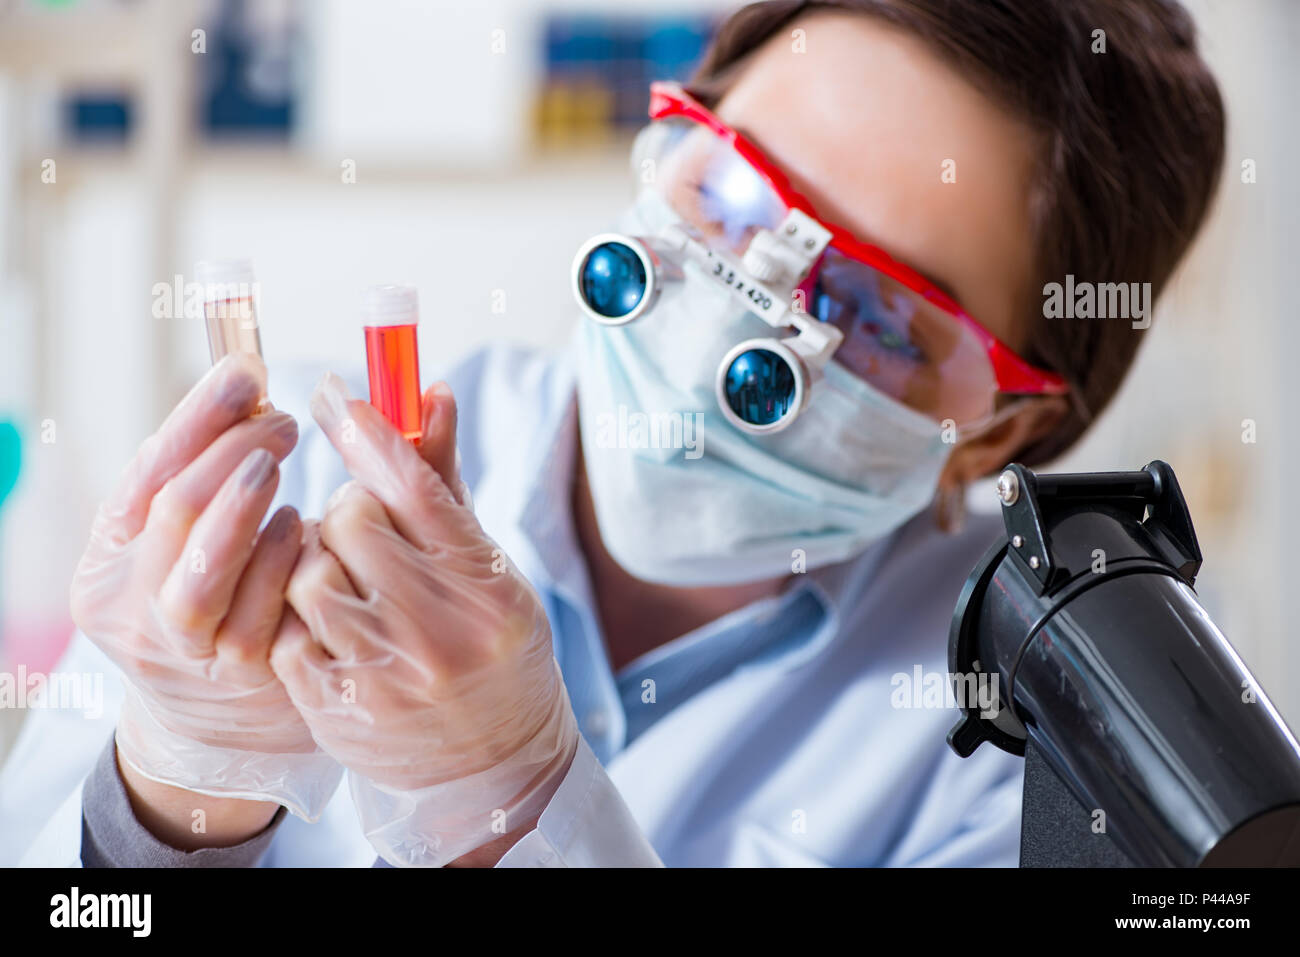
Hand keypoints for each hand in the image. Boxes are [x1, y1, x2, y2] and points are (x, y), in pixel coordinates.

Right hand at [70, 354, 341, 821]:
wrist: (223, 720)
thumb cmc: (216, 599)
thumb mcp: (191, 536)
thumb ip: (212, 467)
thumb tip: (252, 380)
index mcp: (110, 553)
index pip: (148, 471)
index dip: (199, 415)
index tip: (247, 369)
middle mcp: (129, 603)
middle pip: (175, 511)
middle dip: (233, 452)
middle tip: (282, 421)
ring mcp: (182, 646)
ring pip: (206, 571)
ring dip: (251, 506)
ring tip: (280, 466)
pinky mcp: (238, 676)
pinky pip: (262, 612)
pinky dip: (286, 561)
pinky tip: (306, 532)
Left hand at [270, 374, 577, 865]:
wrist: (493, 769)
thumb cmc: (495, 652)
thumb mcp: (489, 570)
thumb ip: (446, 485)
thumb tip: (429, 390)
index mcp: (488, 590)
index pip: (416, 489)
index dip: (369, 433)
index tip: (334, 396)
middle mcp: (439, 632)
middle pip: (351, 520)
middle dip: (349, 508)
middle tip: (363, 524)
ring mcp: (385, 675)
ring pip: (308, 572)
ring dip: (317, 560)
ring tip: (345, 575)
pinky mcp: (336, 707)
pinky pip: (287, 629)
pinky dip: (300, 612)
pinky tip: (329, 620)